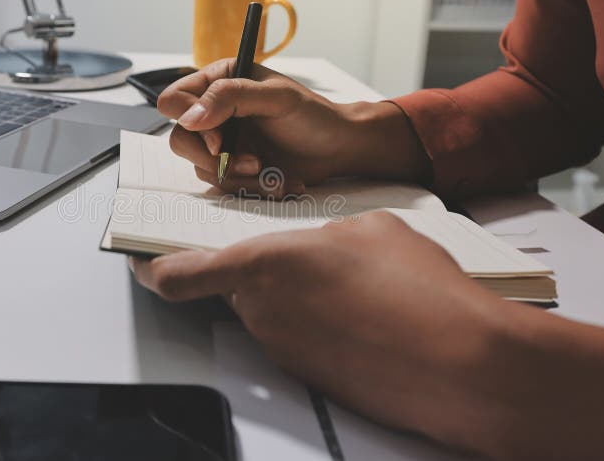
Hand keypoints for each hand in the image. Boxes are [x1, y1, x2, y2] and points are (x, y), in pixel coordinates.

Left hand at [130, 212, 603, 457]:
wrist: (461, 362)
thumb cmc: (417, 291)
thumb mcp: (369, 227)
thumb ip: (324, 232)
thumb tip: (321, 244)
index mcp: (263, 265)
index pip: (178, 275)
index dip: (151, 268)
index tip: (142, 261)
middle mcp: (263, 311)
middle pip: (233, 290)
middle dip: (256, 274)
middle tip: (299, 261)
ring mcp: (286, 349)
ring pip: (270, 313)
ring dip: (294, 297)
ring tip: (346, 285)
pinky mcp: (313, 376)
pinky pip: (299, 338)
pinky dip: (316, 322)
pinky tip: (359, 311)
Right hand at [158, 59, 429, 196]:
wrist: (338, 148)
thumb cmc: (312, 115)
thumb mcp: (275, 97)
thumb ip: (229, 98)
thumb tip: (188, 117)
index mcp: (218, 82)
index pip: (174, 101)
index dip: (189, 122)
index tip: (220, 140)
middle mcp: (213, 112)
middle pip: (180, 141)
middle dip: (217, 160)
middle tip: (253, 164)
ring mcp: (222, 143)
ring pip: (201, 169)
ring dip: (238, 178)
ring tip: (272, 174)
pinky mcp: (232, 169)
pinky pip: (223, 186)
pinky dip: (251, 189)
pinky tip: (279, 182)